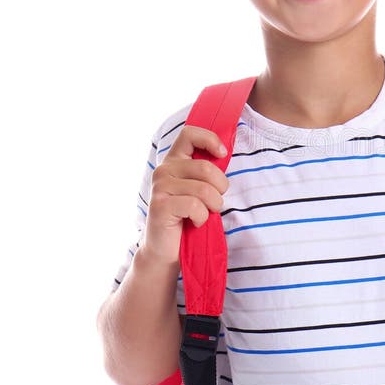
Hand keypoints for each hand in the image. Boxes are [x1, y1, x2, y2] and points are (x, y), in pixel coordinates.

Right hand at [142, 126, 228, 267]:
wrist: (167, 250)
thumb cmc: (189, 217)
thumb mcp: (199, 189)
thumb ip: (206, 171)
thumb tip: (225, 153)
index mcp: (174, 161)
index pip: (190, 133)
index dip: (210, 139)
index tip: (222, 154)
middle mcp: (164, 170)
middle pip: (206, 167)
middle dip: (221, 188)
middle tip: (216, 202)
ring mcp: (159, 187)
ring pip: (204, 189)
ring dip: (214, 206)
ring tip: (206, 213)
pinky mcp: (160, 205)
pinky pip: (195, 206)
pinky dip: (203, 218)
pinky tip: (195, 223)